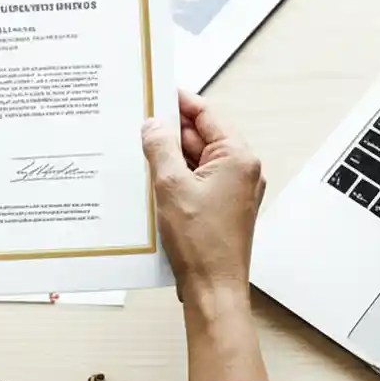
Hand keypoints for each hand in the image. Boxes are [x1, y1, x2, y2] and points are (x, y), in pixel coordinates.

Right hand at [141, 91, 264, 298]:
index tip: (156, 91)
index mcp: (238, 157)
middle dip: (170, 131)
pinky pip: (198, 181)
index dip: (179, 101)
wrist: (214, 288)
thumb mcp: (171, 186)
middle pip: (202, 136)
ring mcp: (234, 190)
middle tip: (137, 122)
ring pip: (197, 160)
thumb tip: (153, 124)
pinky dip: (176, 177)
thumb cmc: (201, 243)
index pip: (207, 114)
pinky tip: (151, 179)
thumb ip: (160, 148)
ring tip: (139, 151)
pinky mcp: (223, 207)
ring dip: (170, 156)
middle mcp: (242, 170)